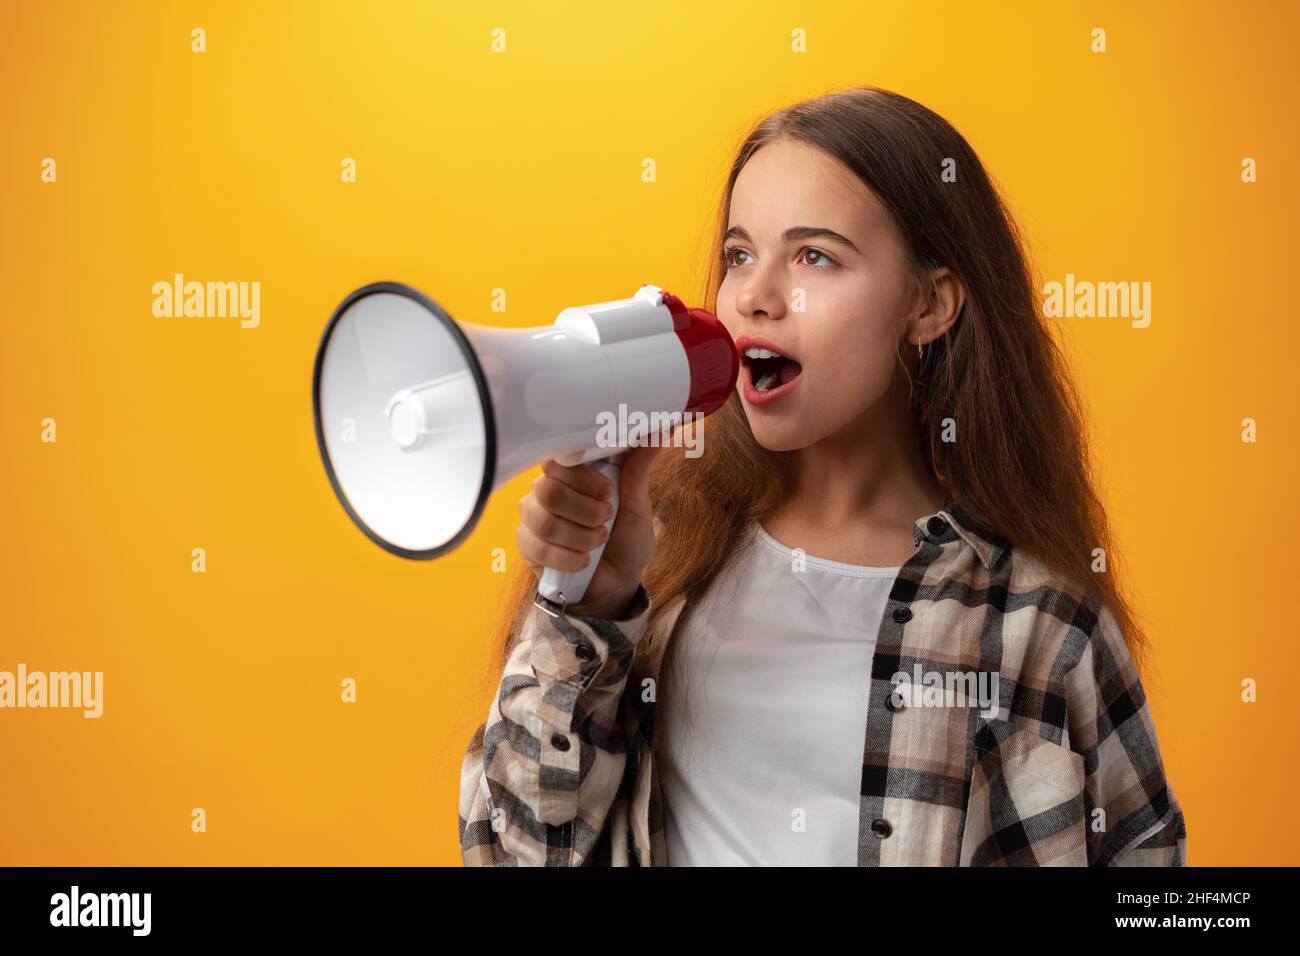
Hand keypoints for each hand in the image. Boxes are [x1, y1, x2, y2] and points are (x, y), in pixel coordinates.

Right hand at [516, 444, 661, 619]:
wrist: (616, 582)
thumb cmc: (625, 539)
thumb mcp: (638, 505)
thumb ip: (639, 469)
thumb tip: (660, 432)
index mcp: (571, 473)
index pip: (560, 461)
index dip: (584, 479)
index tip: (608, 492)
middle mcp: (545, 490)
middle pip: (548, 491)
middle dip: (585, 512)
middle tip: (606, 521)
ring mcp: (532, 518)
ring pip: (545, 522)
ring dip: (582, 537)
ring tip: (598, 542)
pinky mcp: (527, 546)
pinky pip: (541, 550)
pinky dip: (571, 559)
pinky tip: (584, 561)